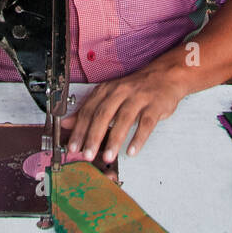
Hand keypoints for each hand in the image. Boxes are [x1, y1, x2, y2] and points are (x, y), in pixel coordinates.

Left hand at [61, 53, 189, 165]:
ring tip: (107, 156)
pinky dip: (138, 138)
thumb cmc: (135, 89)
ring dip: (114, 139)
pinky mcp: (155, 105)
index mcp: (107, 90)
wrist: (165, 76)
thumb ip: (89, 110)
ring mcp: (139, 98)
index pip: (89, 110)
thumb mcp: (109, 95)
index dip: (79, 129)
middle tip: (86, 155)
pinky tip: (131, 151)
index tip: (72, 147)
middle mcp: (121, 91)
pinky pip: (146, 123)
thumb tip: (66, 123)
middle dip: (93, 136)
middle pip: (104, 114)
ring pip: (124, 118)